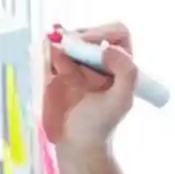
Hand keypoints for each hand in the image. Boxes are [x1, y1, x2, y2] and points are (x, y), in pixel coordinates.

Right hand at [43, 22, 138, 149]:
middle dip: (80, 36)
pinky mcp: (60, 70)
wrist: (76, 142)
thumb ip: (126, 73)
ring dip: (63, 40)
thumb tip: (109, 48)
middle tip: (67, 44)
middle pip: (92, 33)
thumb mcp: (121, 101)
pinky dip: (49, 48)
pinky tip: (48, 54)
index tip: (88, 45)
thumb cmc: (101, 124)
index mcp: (121, 65)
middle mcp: (101, 61)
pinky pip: (54, 51)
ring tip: (54, 47)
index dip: (104, 32)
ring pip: (71, 39)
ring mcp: (79, 64)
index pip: (118, 34)